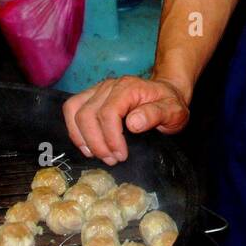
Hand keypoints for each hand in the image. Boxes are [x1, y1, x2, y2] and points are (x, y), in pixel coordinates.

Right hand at [61, 75, 189, 164]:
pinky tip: (87, 146)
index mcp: (128, 87)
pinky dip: (74, 130)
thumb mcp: (173, 111)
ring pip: (74, 110)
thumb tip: (132, 124)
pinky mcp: (90, 96)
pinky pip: (71, 109)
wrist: (165, 93)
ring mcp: (97, 89)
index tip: (121, 156)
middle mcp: (109, 85)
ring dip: (82, 137)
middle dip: (96, 142)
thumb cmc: (168, 104)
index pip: (108, 113)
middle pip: (87, 114)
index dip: (110, 138)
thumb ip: (155, 114)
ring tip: (97, 155)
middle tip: (111, 160)